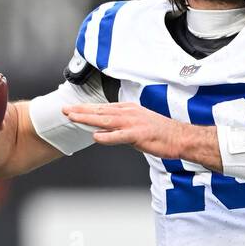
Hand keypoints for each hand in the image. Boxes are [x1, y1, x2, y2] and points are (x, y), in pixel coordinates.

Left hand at [62, 101, 186, 157]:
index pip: (102, 108)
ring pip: (105, 120)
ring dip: (88, 119)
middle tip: (65, 110)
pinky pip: (119, 136)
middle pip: (100, 111)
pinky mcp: (138, 135)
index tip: (72, 108)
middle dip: (81, 110)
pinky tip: (96, 136)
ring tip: (73, 118)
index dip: (85, 108)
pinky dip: (107, 136)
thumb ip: (121, 126)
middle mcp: (128, 113)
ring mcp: (133, 123)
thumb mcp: (138, 125)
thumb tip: (107, 130)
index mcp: (128, 110)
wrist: (180, 137)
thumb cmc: (161, 133)